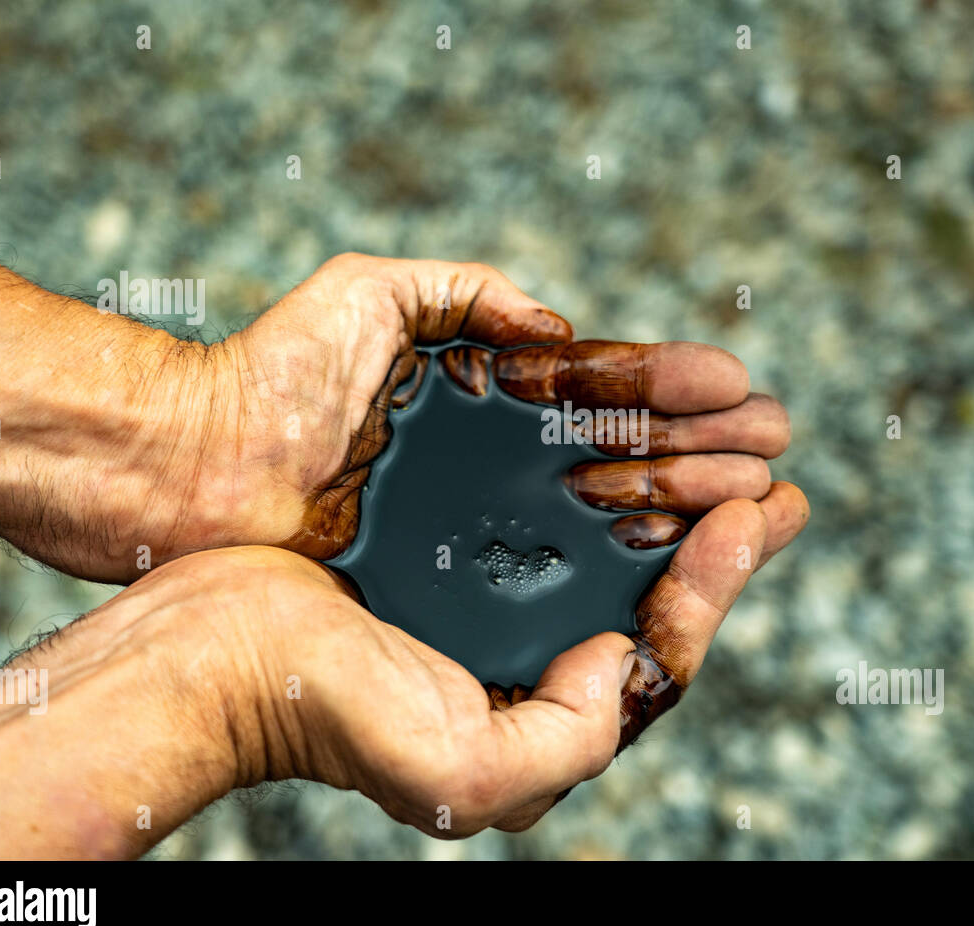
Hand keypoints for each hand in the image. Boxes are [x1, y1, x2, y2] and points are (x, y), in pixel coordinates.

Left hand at [0, 245, 790, 581]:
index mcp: (484, 407)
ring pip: (614, 512)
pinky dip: (641, 552)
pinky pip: (570, 566)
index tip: (735, 384)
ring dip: (696, 496)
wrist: (197, 467)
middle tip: (775, 440)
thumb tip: (559, 328)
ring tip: (763, 487)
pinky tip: (699, 540)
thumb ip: (467, 292)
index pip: (602, 394)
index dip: (671, 388)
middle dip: (708, 446)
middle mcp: (496, 474)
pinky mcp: (467, 585)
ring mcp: (485, 531)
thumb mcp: (372, 296)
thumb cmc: (273, 378)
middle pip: (627, 455)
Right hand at [0, 483, 804, 855]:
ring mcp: (483, 567)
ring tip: (733, 414)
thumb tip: (630, 657)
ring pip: (601, 509)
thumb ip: (573, 739)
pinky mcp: (442, 507)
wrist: (209, 647)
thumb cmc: (326, 710)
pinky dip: (585, 425)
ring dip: (668, 458)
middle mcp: (521, 630)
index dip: (722, 580)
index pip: (660, 643)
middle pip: (644, 570)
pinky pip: (531, 462)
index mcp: (542, 693)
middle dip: (717, 511)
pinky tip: (625, 403)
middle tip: (778, 454)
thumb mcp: (470, 773)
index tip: (769, 513)